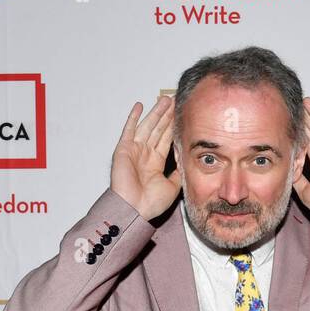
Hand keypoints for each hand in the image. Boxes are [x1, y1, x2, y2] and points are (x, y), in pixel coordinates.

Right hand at [110, 95, 180, 220]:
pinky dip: (133, 117)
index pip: (166, 139)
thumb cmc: (150, 204)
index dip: (173, 126)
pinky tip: (140, 106)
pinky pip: (129, 130)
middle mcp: (145, 155)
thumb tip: (186, 160)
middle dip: (166, 115)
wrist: (134, 210)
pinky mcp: (124, 149)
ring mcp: (134, 150)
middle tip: (174, 101)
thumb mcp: (173, 186)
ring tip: (165, 100)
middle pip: (158, 130)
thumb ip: (179, 171)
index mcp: (155, 163)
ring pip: (148, 126)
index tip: (181, 115)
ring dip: (156, 113)